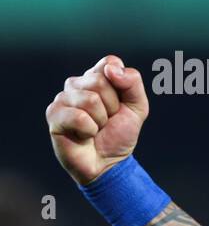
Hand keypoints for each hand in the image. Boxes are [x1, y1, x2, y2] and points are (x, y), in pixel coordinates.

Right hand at [46, 55, 149, 185]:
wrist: (109, 162)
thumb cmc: (120, 134)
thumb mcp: (138, 107)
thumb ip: (132, 82)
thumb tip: (112, 68)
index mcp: (96, 78)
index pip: (109, 63)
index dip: (121, 84)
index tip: (121, 102)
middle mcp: (76, 85)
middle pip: (100, 81)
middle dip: (113, 106)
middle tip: (108, 120)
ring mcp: (63, 98)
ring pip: (90, 99)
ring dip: (101, 120)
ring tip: (96, 128)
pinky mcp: (53, 115)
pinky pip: (78, 116)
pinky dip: (89, 130)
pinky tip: (84, 135)